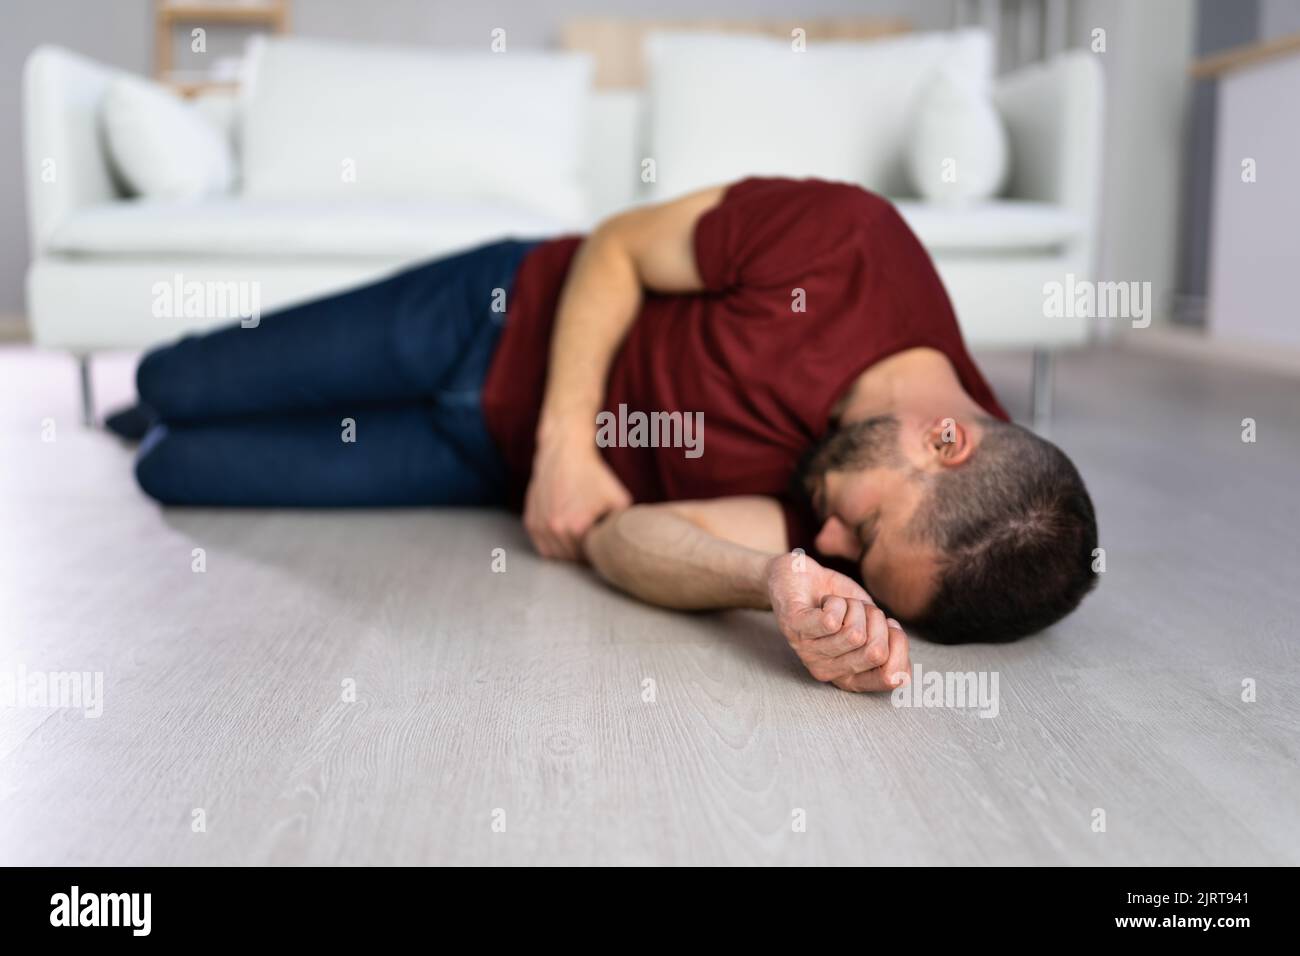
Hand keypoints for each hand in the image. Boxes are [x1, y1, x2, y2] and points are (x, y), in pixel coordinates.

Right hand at [524, 427, 632, 560]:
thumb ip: (623, 524)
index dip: (598, 555)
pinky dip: (553, 545)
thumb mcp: (619, 499)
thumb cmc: (593, 475)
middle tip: (593, 543)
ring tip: (580, 539)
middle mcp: (555, 529)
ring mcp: (540, 526)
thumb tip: (628, 543)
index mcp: (577, 528)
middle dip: (583, 554)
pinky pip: (542, 546)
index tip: (604, 547)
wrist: (565, 453)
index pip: (590, 557)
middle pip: (572, 559)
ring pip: (555, 556)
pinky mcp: (531, 522)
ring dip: (567, 552)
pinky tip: (565, 534)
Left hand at [765, 552, 911, 692]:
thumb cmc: (839, 604)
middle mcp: (825, 670)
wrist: (802, 575)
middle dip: (877, 621)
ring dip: (855, 607)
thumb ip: (888, 650)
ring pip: (855, 634)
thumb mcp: (871, 627)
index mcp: (846, 675)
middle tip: (860, 609)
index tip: (890, 626)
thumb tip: (904, 678)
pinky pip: (830, 620)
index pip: (887, 679)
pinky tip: (826, 600)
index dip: (899, 648)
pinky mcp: (793, 627)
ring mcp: (807, 650)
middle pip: (875, 652)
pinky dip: (837, 601)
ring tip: (841, 603)